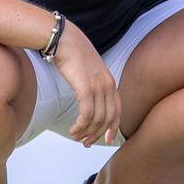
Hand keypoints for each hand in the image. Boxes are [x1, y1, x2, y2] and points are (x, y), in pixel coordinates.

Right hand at [51, 22, 121, 147]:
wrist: (65, 40)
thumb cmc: (74, 54)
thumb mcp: (90, 70)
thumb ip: (94, 84)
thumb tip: (89, 99)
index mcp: (110, 82)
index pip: (117, 111)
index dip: (113, 127)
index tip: (106, 140)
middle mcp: (108, 86)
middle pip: (108, 119)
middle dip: (97, 134)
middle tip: (85, 143)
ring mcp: (98, 87)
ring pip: (97, 120)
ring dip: (85, 132)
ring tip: (75, 137)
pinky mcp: (86, 89)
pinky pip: (86, 115)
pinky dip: (80, 126)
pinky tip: (73, 130)